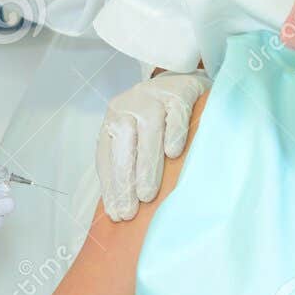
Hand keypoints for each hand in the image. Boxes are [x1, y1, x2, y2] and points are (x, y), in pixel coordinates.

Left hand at [95, 71, 209, 220]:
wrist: (187, 81)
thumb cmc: (163, 119)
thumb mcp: (141, 137)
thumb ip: (132, 163)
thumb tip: (125, 208)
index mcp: (114, 119)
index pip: (107, 155)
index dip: (110, 185)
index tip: (116, 213)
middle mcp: (129, 105)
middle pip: (123, 142)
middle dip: (124, 179)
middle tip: (131, 210)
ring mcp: (154, 95)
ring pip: (147, 129)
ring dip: (146, 165)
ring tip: (148, 194)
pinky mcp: (180, 89)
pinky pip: (175, 113)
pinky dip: (174, 133)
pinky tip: (174, 154)